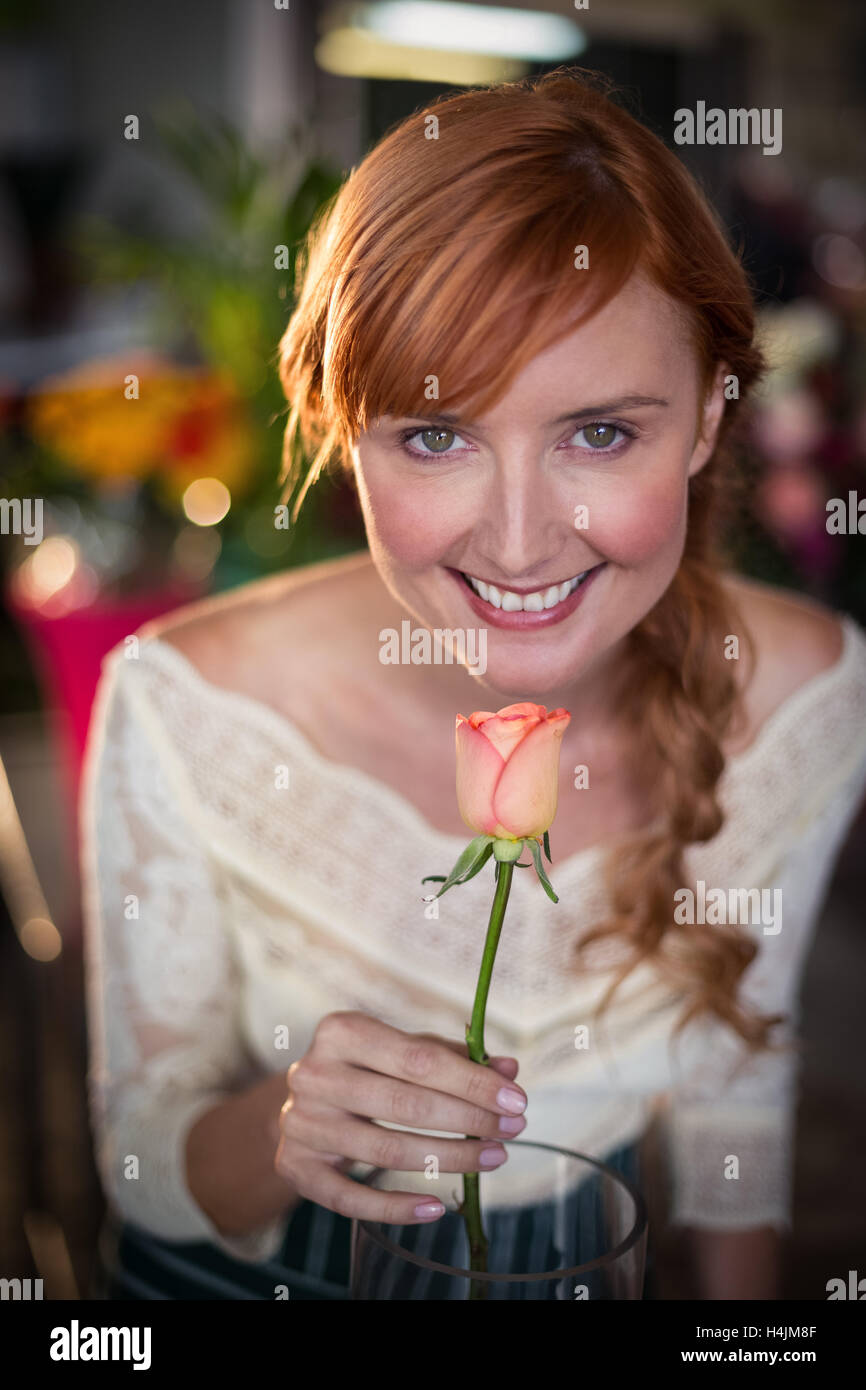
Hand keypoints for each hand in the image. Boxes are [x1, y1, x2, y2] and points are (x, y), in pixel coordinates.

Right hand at [274, 1010, 526, 1223]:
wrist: (298, 1104)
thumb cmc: (365, 1070)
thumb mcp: (402, 1051)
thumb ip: (453, 1058)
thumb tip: (509, 1071)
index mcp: (342, 1032)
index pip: (419, 1059)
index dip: (472, 1082)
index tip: (517, 1100)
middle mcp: (315, 1074)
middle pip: (405, 1104)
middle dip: (468, 1119)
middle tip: (513, 1131)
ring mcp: (301, 1123)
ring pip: (384, 1151)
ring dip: (448, 1158)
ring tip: (494, 1158)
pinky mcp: (296, 1166)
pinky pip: (350, 1197)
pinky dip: (395, 1207)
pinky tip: (435, 1208)